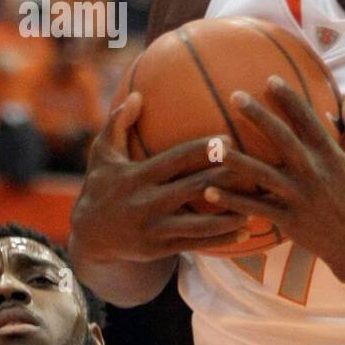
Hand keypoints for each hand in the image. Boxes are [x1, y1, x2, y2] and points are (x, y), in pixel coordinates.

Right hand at [71, 91, 251, 261]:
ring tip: (256, 206)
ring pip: (199, 224)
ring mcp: (154, 229)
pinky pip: (196, 245)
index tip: (228, 139)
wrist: (88, 236)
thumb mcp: (102, 154)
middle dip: (225, 179)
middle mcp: (145, 203)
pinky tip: (247, 232)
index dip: (203, 150)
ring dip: (229, 216)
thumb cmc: (101, 186)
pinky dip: (222, 240)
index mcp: (136, 177)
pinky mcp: (160, 249)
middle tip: (255, 169)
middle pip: (193, 189)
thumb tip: (138, 95)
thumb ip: (118, 124)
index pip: (175, 159)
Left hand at [203, 78, 344, 282]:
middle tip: (236, 96)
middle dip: (259, 116)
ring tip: (214, 145)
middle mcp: (313, 173)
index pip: (309, 120)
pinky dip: (232, 201)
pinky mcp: (288, 220)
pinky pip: (256, 208)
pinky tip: (209, 191)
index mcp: (332, 156)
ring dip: (237, 159)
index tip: (271, 80)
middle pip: (282, 139)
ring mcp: (299, 197)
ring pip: (262, 175)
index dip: (290, 99)